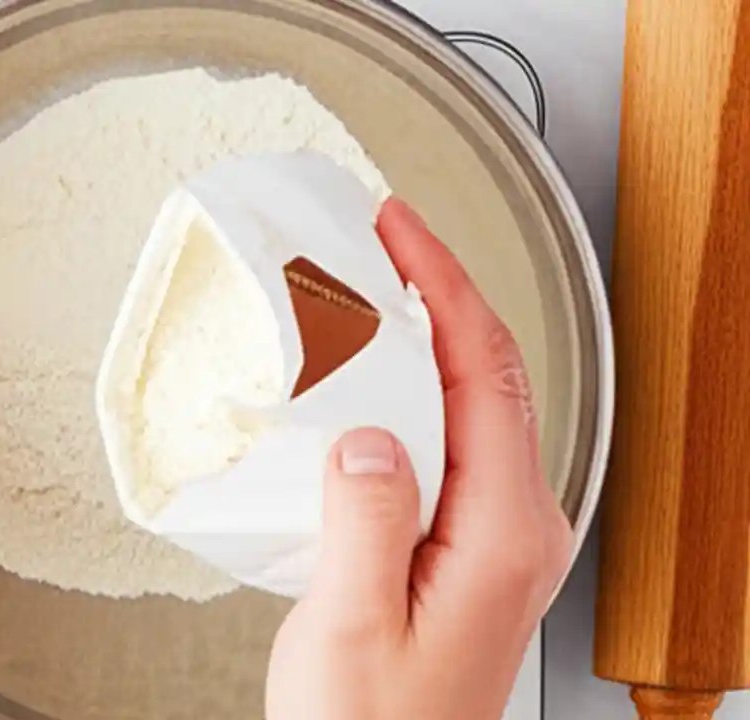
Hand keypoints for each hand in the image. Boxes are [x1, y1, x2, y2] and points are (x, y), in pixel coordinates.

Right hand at [266, 199, 572, 719]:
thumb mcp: (353, 627)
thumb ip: (365, 521)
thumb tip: (369, 436)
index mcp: (502, 534)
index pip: (486, 373)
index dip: (445, 286)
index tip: (400, 229)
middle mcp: (514, 529)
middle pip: (489, 376)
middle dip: (439, 294)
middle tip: (381, 242)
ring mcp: (494, 538)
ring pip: (470, 405)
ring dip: (426, 338)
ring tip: (371, 295)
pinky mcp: (463, 549)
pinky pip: (446, 443)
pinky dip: (411, 392)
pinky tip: (369, 386)